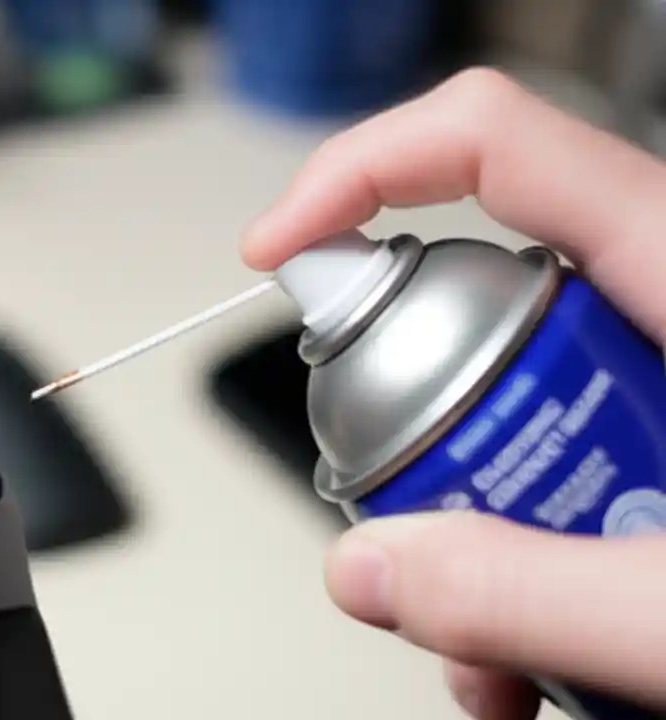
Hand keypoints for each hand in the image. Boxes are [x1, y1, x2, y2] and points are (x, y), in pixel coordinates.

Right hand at [242, 67, 665, 718]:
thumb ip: (525, 594)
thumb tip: (371, 571)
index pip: (488, 140)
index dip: (355, 172)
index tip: (280, 255)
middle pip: (480, 309)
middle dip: (416, 442)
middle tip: (407, 546)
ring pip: (516, 414)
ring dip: (474, 545)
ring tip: (494, 670)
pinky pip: (572, 475)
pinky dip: (534, 574)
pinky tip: (544, 670)